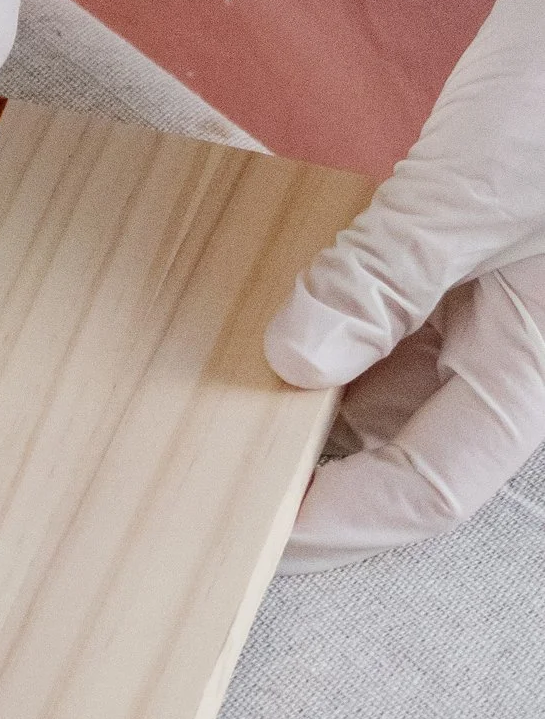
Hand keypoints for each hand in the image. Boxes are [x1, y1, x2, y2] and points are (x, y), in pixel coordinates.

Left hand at [267, 0, 544, 567]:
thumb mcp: (472, 188)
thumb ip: (384, 274)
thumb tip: (294, 358)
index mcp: (538, 367)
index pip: (430, 489)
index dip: (337, 522)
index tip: (250, 531)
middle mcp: (522, 347)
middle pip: (407, 441)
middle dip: (313, 453)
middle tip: (206, 454)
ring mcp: (499, 297)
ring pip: (395, 376)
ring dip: (317, 381)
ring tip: (214, 380)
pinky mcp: (474, 243)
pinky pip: (397, 305)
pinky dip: (337, 311)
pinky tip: (270, 300)